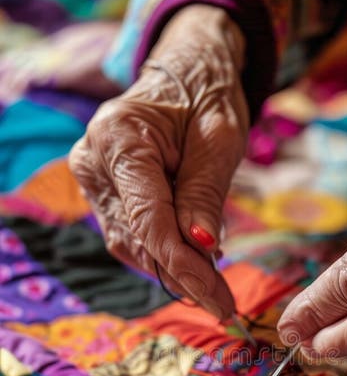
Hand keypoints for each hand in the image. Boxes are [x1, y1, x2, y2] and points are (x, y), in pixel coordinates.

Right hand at [69, 5, 248, 318]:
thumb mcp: (219, 139)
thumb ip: (204, 193)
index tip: (219, 299)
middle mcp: (93, 161)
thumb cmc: (207, 96)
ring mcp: (94, 180)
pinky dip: (164, 254)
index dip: (184, 265)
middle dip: (184, 274)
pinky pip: (132, 236)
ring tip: (215, 284)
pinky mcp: (104, 194)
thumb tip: (200, 247)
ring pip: (132, 245)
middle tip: (224, 302)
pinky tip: (194, 263)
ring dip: (174, 269)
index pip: (148, 219)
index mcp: (118, 137)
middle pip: (138, 238)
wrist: (188, 73)